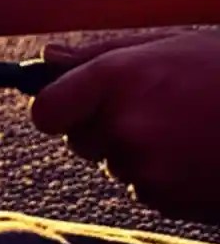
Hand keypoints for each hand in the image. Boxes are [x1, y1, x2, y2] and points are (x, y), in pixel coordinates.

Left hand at [31, 30, 219, 223]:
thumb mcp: (167, 45)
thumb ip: (100, 54)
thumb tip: (46, 57)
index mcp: (117, 77)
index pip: (46, 110)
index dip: (54, 109)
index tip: (67, 107)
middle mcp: (123, 123)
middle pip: (78, 139)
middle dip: (102, 126)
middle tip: (154, 108)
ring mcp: (145, 165)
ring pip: (113, 164)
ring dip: (136, 151)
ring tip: (186, 129)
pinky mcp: (166, 198)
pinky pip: (143, 188)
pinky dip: (162, 177)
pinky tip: (197, 154)